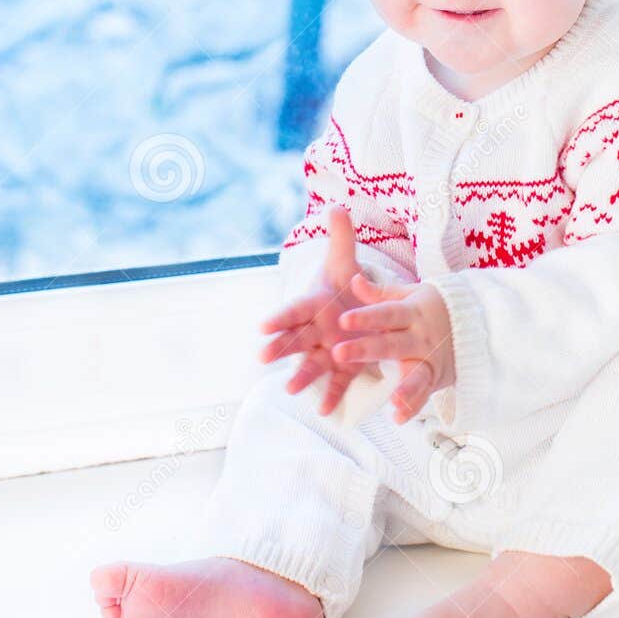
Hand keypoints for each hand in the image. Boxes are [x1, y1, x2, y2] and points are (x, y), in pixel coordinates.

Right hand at [258, 205, 385, 416]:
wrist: (356, 306)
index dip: (279, 317)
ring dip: (299, 376)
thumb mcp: (345, 260)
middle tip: (262, 357)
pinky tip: (328, 412)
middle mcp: (313, 329)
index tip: (262, 325)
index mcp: (312, 303)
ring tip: (290, 390)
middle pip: (293, 338)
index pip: (292, 310)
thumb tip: (336, 205)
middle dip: (279, 347)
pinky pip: (336, 382)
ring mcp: (326, 349)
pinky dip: (332, 396)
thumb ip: (341, 236)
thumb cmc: (343, 284)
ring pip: (309, 364)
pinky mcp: (343, 366)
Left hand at [331, 272, 455, 423]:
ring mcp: (430, 359)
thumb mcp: (409, 294)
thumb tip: (354, 280)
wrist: (476, 321)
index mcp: (411, 312)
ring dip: (403, 388)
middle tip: (339, 353)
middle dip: (365, 349)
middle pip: (391, 344)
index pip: (386, 313)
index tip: (343, 319)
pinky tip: (398, 417)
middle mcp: (420, 337)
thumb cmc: (432, 306)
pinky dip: (413, 406)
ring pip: (415, 374)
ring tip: (390, 401)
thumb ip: (379, 293)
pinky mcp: (435, 378)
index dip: (366, 317)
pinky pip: (424, 394)